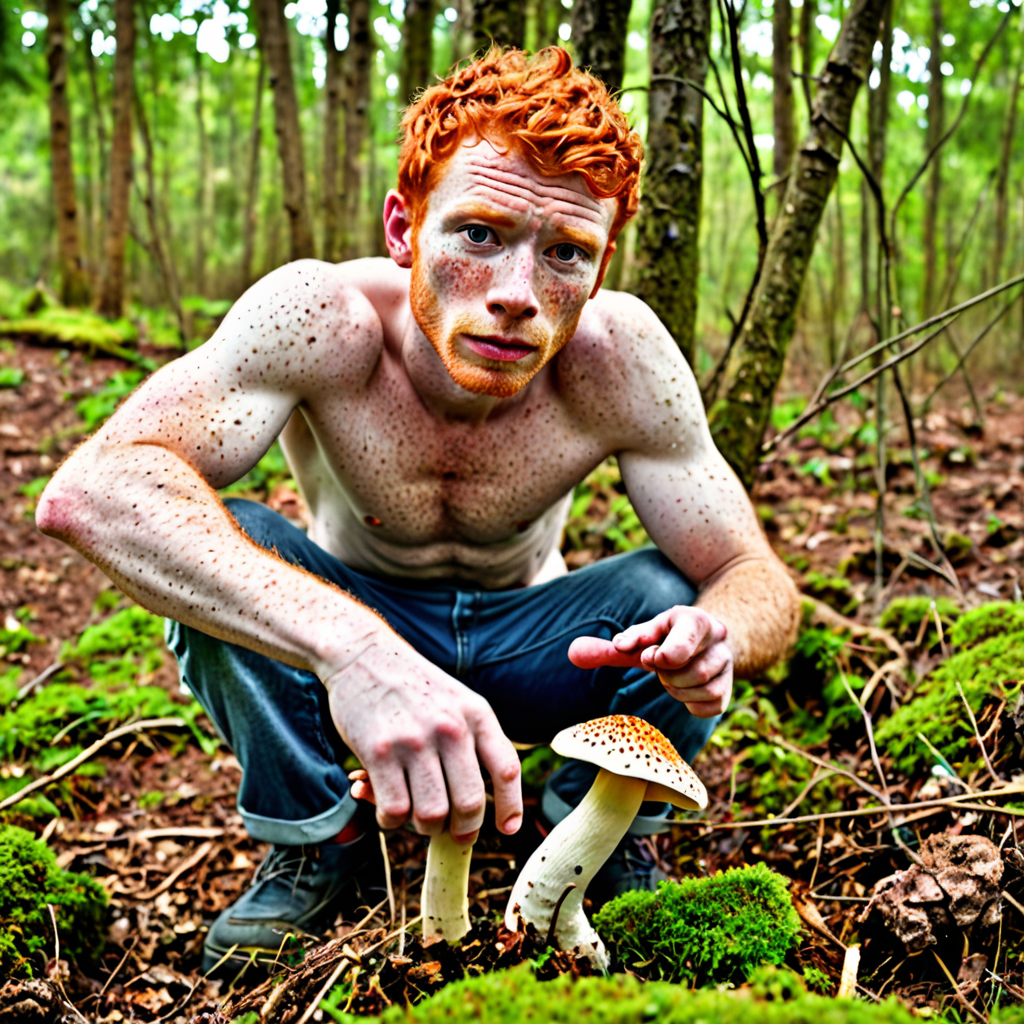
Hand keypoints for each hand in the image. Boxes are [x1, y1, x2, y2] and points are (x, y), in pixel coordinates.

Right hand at [323, 636, 521, 843]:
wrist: (362, 655)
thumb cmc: (412, 686)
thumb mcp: (456, 700)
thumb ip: (473, 741)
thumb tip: (479, 804)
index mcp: (476, 714)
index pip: (506, 770)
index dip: (511, 806)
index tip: (508, 828)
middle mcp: (450, 728)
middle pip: (470, 804)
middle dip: (463, 829)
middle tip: (452, 830)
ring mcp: (414, 741)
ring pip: (432, 815)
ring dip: (424, 827)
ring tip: (415, 812)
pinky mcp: (378, 753)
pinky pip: (395, 811)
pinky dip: (391, 820)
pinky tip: (387, 806)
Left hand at [567, 606, 732, 717]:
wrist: (702, 639)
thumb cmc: (665, 637)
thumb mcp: (643, 635)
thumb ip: (613, 646)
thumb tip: (573, 653)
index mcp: (696, 620)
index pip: (680, 647)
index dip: (659, 659)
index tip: (648, 658)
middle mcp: (719, 640)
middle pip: (689, 672)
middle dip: (667, 675)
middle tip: (659, 667)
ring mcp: (728, 666)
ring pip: (702, 690)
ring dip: (677, 690)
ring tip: (671, 677)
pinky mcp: (728, 690)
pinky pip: (709, 708)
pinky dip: (690, 704)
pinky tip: (683, 691)